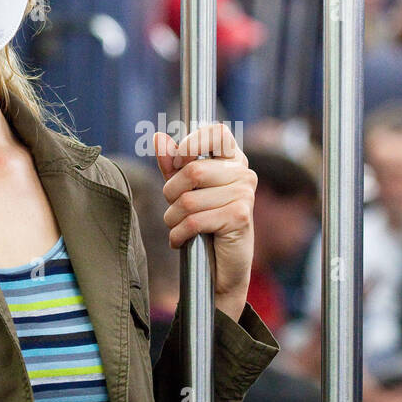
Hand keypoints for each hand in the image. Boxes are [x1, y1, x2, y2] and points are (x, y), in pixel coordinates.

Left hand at [153, 124, 255, 322]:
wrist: (220, 269)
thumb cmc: (203, 224)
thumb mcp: (184, 190)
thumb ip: (173, 164)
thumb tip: (157, 137)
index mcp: (233, 160)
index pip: (217, 132)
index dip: (191, 144)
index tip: (179, 162)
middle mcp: (244, 174)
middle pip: (193, 170)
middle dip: (171, 193)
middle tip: (174, 208)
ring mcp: (244, 195)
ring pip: (189, 199)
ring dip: (173, 218)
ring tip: (178, 226)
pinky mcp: (239, 217)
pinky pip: (194, 220)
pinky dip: (179, 234)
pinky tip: (181, 239)